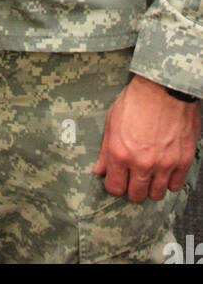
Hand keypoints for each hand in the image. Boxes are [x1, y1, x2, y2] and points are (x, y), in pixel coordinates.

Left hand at [93, 74, 200, 202]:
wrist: (164, 88)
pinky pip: (176, 185)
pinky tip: (165, 172)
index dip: (115, 186)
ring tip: (149, 176)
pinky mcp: (183, 161)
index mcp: (120, 153)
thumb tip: (100, 169)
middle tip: (133, 179)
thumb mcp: (112, 120)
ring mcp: (164, 164)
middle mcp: (142, 163)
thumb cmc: (137, 99)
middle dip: (133, 190)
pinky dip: (170, 182)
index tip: (118, 181)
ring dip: (151, 188)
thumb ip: (106, 149)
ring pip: (157, 194)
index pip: (115, 188)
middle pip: (136, 195)